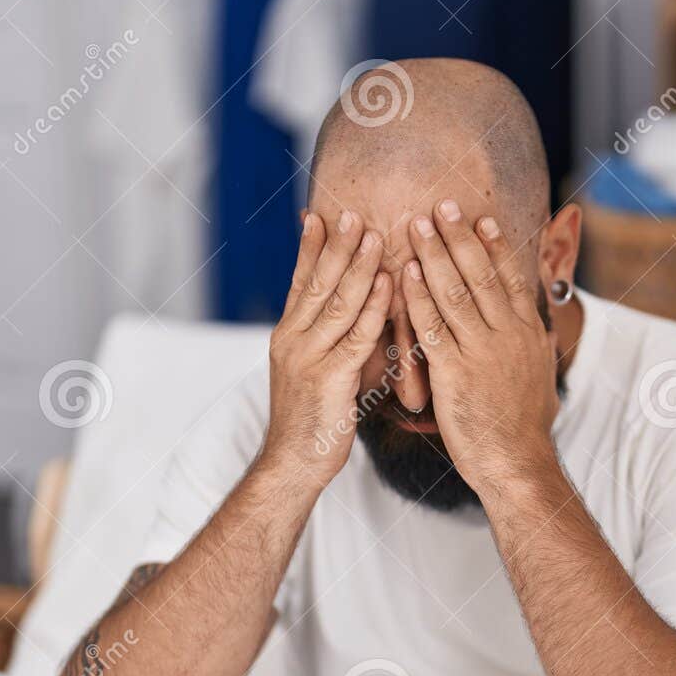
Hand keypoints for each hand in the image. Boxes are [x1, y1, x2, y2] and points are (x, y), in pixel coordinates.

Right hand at [262, 210, 392, 488]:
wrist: (293, 464)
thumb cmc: (313, 424)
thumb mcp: (321, 375)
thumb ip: (337, 345)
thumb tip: (362, 322)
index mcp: (288, 336)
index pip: (300, 282)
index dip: (309, 249)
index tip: (318, 215)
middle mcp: (293, 339)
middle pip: (317, 283)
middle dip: (335, 245)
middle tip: (351, 211)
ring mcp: (308, 357)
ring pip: (336, 302)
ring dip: (356, 266)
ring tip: (372, 234)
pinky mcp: (329, 377)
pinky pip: (356, 335)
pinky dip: (373, 307)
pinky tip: (387, 284)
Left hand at [401, 199, 559, 490]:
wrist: (517, 464)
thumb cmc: (523, 429)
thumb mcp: (539, 380)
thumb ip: (533, 349)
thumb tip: (538, 332)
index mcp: (527, 334)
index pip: (511, 278)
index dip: (495, 247)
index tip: (482, 219)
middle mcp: (508, 335)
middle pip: (481, 274)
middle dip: (459, 237)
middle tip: (441, 205)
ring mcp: (482, 351)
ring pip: (455, 291)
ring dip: (433, 255)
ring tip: (416, 224)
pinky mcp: (455, 371)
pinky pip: (432, 325)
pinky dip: (417, 295)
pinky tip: (404, 273)